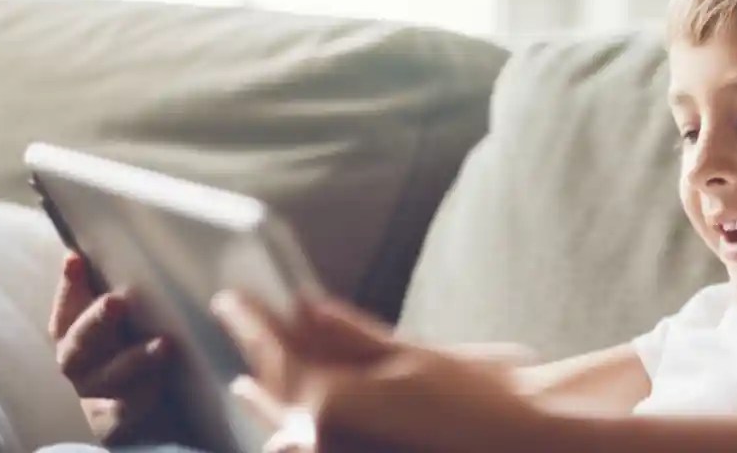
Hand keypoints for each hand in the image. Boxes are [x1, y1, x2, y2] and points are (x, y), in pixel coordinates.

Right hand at [48, 252, 174, 443]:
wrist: (138, 407)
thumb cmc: (128, 345)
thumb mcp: (125, 317)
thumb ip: (124, 289)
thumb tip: (142, 239)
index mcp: (74, 330)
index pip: (67, 304)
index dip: (69, 284)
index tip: (75, 258)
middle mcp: (77, 360)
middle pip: (80, 340)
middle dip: (97, 320)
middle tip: (117, 302)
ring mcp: (94, 390)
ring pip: (107, 374)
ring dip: (133, 359)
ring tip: (164, 344)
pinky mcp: (114, 418)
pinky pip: (125, 408)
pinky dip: (141, 396)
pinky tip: (160, 384)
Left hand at [212, 292, 552, 452]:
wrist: (507, 448)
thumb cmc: (469, 404)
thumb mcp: (411, 357)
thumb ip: (353, 335)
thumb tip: (310, 308)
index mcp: (332, 403)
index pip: (277, 353)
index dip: (252, 322)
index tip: (230, 297)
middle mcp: (324, 438)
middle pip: (276, 391)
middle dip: (256, 356)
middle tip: (237, 326)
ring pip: (287, 424)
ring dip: (270, 396)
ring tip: (245, 379)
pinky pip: (310, 442)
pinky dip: (293, 424)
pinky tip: (284, 424)